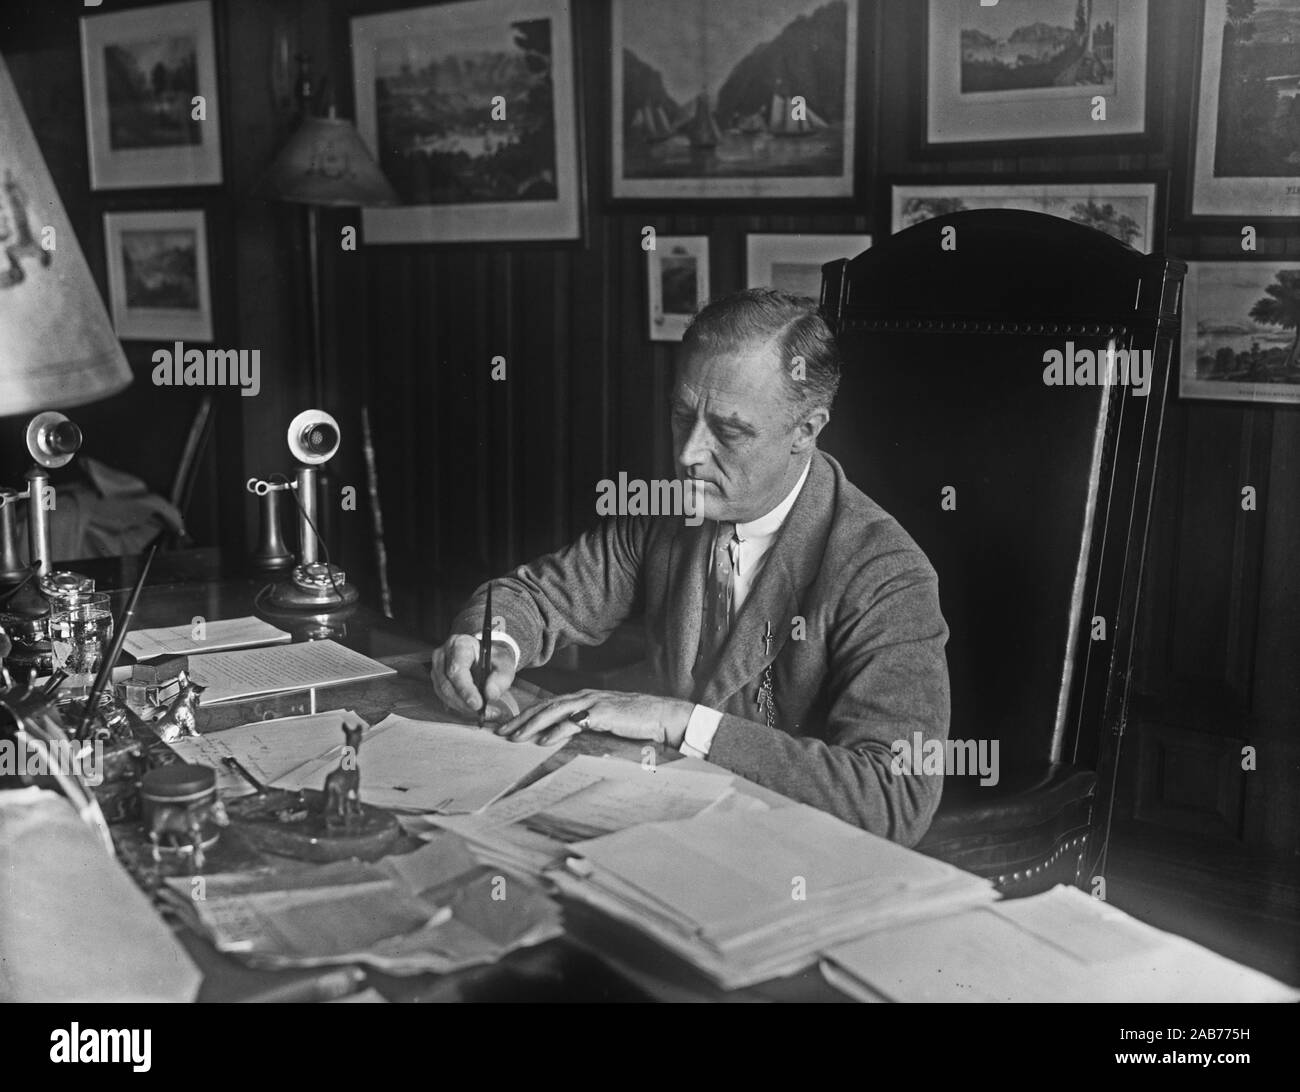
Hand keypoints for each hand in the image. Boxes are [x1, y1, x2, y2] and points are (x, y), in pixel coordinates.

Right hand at [429, 634, 516, 720]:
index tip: (478, 704)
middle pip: (446, 683)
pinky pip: (443, 696)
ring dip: (461, 705)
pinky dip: (457, 705)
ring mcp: (437, 667)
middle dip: (463, 701)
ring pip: (443, 692)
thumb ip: (501, 678)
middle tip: (481, 711)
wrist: (487, 656)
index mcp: (460, 644)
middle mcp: (443, 654)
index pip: (457, 669)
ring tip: (480, 711)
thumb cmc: (494, 658)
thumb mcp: (505, 664)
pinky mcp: (437, 679)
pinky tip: (471, 708)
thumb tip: (490, 695)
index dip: (465, 689)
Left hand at [498, 689, 693, 748]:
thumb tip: (561, 739)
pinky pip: (574, 722)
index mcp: (582, 699)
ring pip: (554, 712)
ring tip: (515, 737)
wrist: (661, 716)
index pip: (547, 706)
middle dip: (521, 719)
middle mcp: (583, 697)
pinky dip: (557, 731)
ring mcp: (592, 703)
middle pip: (545, 706)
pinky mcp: (602, 713)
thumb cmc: (635, 722)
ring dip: (532, 725)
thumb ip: (584, 726)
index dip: (526, 716)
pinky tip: (543, 740)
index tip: (507, 727)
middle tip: (500, 732)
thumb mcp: (604, 723)